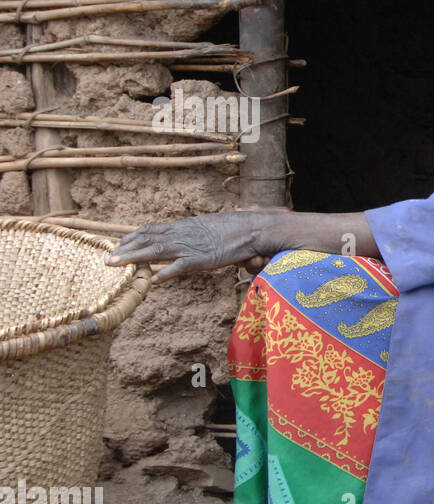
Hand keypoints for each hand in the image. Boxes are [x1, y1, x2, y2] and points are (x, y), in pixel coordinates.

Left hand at [106, 211, 272, 281]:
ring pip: (156, 252)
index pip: (153, 229)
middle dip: (126, 248)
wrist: (254, 228)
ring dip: (134, 258)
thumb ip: (203, 228)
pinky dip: (164, 272)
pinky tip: (152, 279)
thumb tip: (193, 228)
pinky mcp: (202, 259)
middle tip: (108, 258)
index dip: (134, 237)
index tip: (120, 243)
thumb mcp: (214, 225)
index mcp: (185, 226)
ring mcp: (191, 246)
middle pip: (148, 239)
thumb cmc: (239, 227)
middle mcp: (183, 233)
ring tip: (117, 264)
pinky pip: (178, 267)